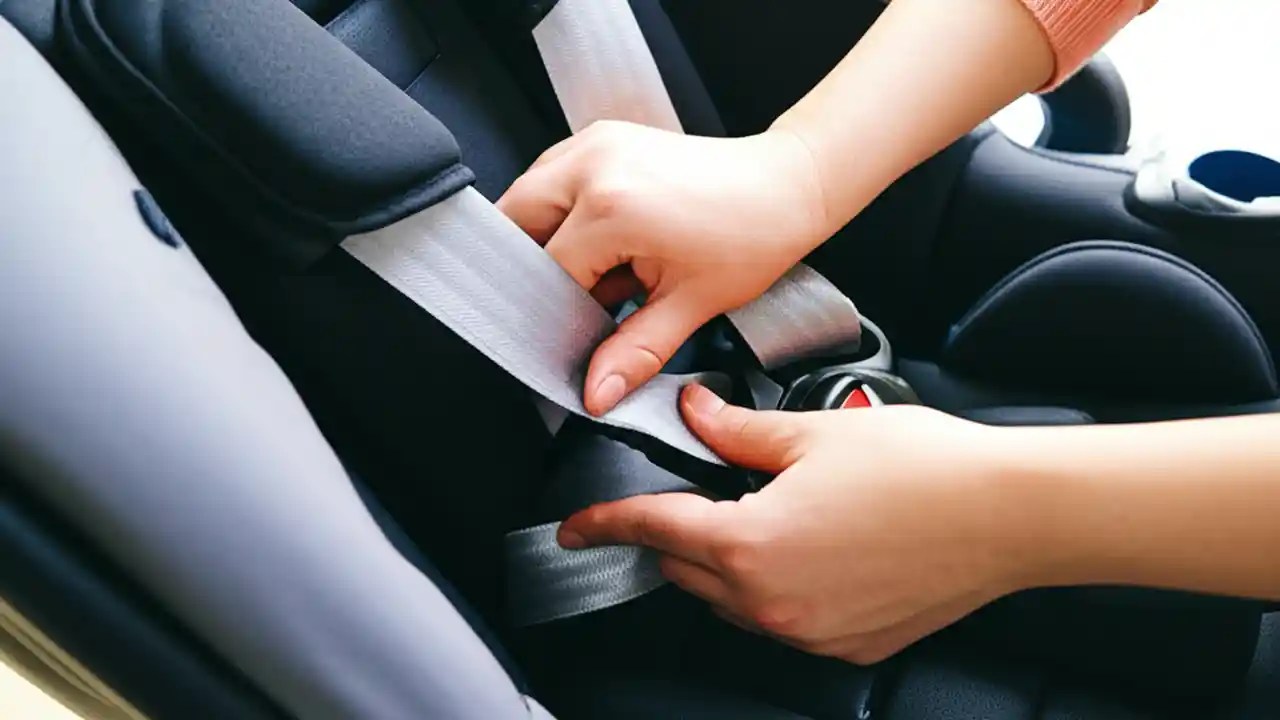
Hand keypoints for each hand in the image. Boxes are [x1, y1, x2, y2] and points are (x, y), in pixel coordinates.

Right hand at [497, 121, 828, 415]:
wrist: (786, 188)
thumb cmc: (752, 236)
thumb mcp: (691, 304)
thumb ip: (633, 351)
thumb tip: (596, 392)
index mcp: (610, 208)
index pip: (547, 272)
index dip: (557, 311)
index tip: (576, 332)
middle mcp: (593, 165)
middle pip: (518, 224)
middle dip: (535, 267)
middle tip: (575, 297)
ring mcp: (596, 143)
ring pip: (529, 195)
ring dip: (544, 235)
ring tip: (594, 266)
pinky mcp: (604, 137)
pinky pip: (554, 175)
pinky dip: (562, 209)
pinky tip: (599, 237)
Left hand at [558, 386, 1041, 664]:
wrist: (1008, 513)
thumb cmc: (922, 468)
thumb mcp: (812, 433)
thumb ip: (737, 430)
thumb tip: (696, 414)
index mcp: (751, 544)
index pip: (653, 530)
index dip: (604, 522)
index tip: (573, 526)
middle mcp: (772, 602)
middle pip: (687, 569)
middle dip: (679, 532)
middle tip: (699, 493)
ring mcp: (809, 632)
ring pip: (731, 599)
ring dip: (727, 561)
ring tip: (770, 513)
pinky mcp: (845, 645)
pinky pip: (782, 618)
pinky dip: (775, 586)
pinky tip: (813, 547)